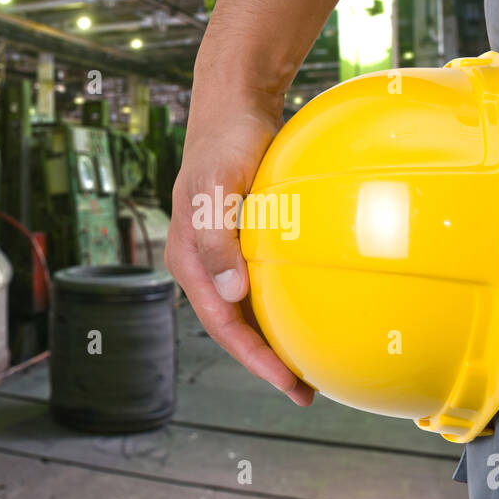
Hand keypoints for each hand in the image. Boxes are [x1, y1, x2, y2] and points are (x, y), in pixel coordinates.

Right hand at [165, 88, 314, 405]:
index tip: (287, 382)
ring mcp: (222, 257)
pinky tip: (308, 313)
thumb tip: (232, 293)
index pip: (222, 325)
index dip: (253, 359)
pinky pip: (262, 286)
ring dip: (274, 341)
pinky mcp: (243, 243)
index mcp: (189, 262)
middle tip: (304, 391)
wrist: (233, 106)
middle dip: (266, 364)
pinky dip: (281, 307)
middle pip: (234, 328)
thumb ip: (217, 239)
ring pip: (247, 312)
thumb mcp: (217, 186)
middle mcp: (203, 266)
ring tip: (308, 367)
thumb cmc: (224, 142)